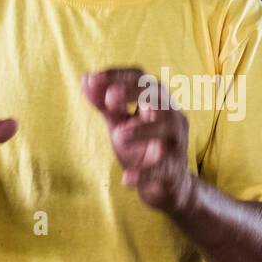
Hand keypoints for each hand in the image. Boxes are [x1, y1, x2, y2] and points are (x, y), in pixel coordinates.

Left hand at [82, 69, 193, 213]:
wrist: (166, 184)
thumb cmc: (142, 146)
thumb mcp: (120, 123)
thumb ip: (104, 104)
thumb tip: (85, 79)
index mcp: (157, 101)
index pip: (140, 79)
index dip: (117, 76)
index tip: (92, 79)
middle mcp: (172, 116)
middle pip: (158, 95)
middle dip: (134, 93)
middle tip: (109, 98)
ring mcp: (176, 144)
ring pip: (167, 128)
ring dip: (143, 129)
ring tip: (119, 135)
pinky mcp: (174, 171)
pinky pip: (162, 170)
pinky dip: (145, 173)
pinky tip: (126, 179)